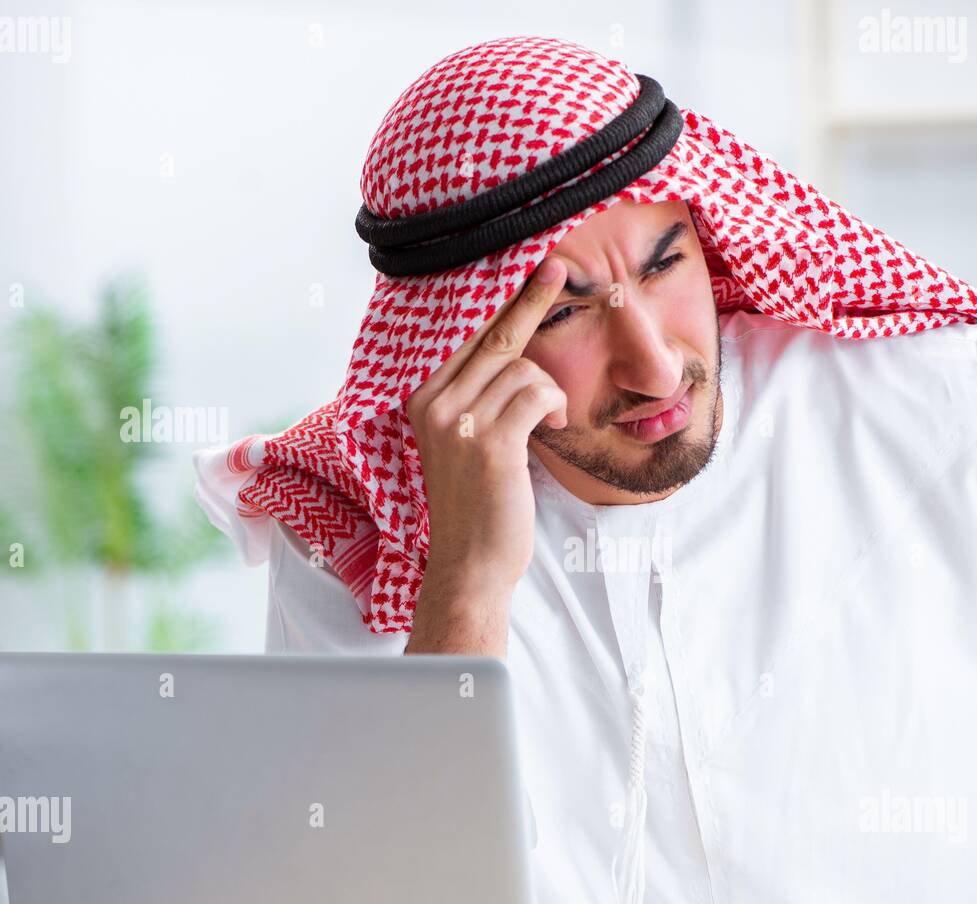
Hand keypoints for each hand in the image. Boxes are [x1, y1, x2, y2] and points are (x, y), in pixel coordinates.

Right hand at [404, 257, 568, 655]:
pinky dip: (554, 405)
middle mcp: (432, 403)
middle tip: (557, 267)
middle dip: (529, 301)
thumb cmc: (475, 505)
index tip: (520, 266)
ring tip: (552, 418)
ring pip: (522, 369)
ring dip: (549, 391)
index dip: (494, 302)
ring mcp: (458, 422)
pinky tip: (555, 423)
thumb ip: (473, 397)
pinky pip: (537, 393)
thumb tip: (508, 352)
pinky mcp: (490, 442)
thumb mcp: (461, 442)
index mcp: (420, 398)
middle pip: (492, 337)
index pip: (461, 335)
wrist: (470, 564)